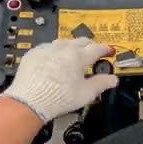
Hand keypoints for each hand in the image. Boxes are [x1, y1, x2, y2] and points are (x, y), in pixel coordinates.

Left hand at [2, 38, 118, 121]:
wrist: (29, 101)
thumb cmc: (58, 98)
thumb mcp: (85, 94)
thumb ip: (101, 84)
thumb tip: (113, 79)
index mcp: (78, 56)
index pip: (97, 48)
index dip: (105, 49)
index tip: (108, 51)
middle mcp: (63, 48)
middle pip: (81, 41)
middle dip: (90, 45)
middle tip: (93, 51)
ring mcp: (47, 49)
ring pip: (63, 42)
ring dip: (71, 47)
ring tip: (73, 55)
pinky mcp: (34, 53)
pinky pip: (47, 48)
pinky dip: (54, 52)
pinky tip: (54, 61)